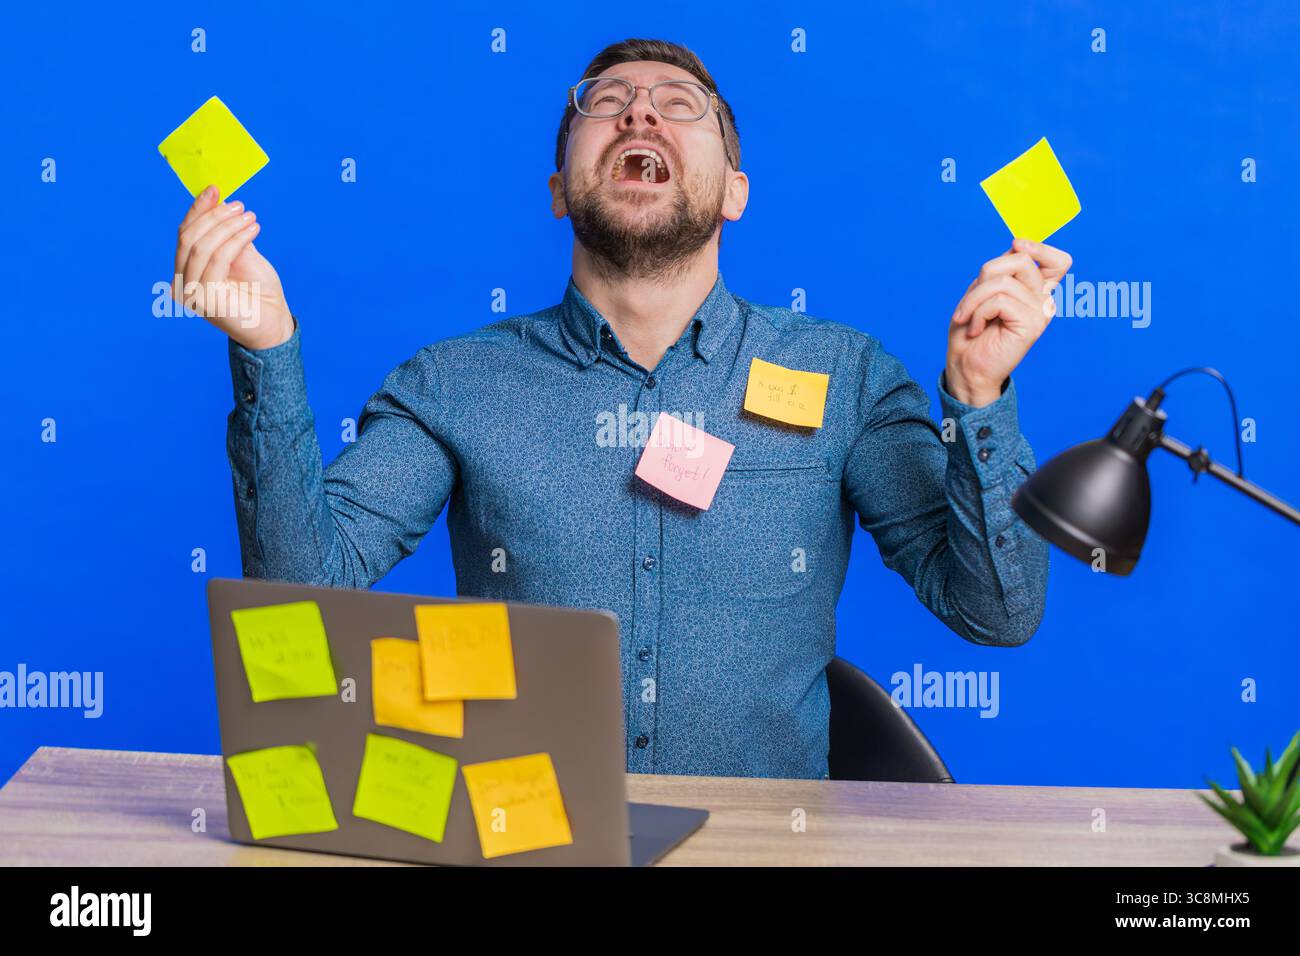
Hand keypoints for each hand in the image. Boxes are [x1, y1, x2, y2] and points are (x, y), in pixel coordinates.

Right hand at [171, 184, 293, 349]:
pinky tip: (252, 229)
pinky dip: (235, 240)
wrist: (275, 324)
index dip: (198, 209)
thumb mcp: (243, 256)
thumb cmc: (260, 292)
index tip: (215, 188)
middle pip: (189, 238)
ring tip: (250, 216)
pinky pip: (218, 260)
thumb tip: (221, 201)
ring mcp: (191, 293)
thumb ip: (228, 234)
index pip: (185, 234)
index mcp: (186, 271)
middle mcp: (182, 282)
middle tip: (239, 204)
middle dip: (214, 215)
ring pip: (201, 247)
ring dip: (227, 226)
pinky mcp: (206, 300)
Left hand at [945, 238, 1071, 406]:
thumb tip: (1017, 245)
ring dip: (974, 299)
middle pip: (1021, 260)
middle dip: (985, 274)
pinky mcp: (1032, 325)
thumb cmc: (970, 329)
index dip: (1040, 247)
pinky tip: (975, 329)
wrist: (965, 367)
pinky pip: (999, 301)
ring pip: (1003, 281)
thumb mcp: (981, 291)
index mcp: (1034, 290)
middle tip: (970, 301)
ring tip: (967, 318)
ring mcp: (1041, 312)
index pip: (1057, 262)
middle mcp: (1043, 299)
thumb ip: (1001, 269)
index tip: (1016, 244)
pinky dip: (978, 312)